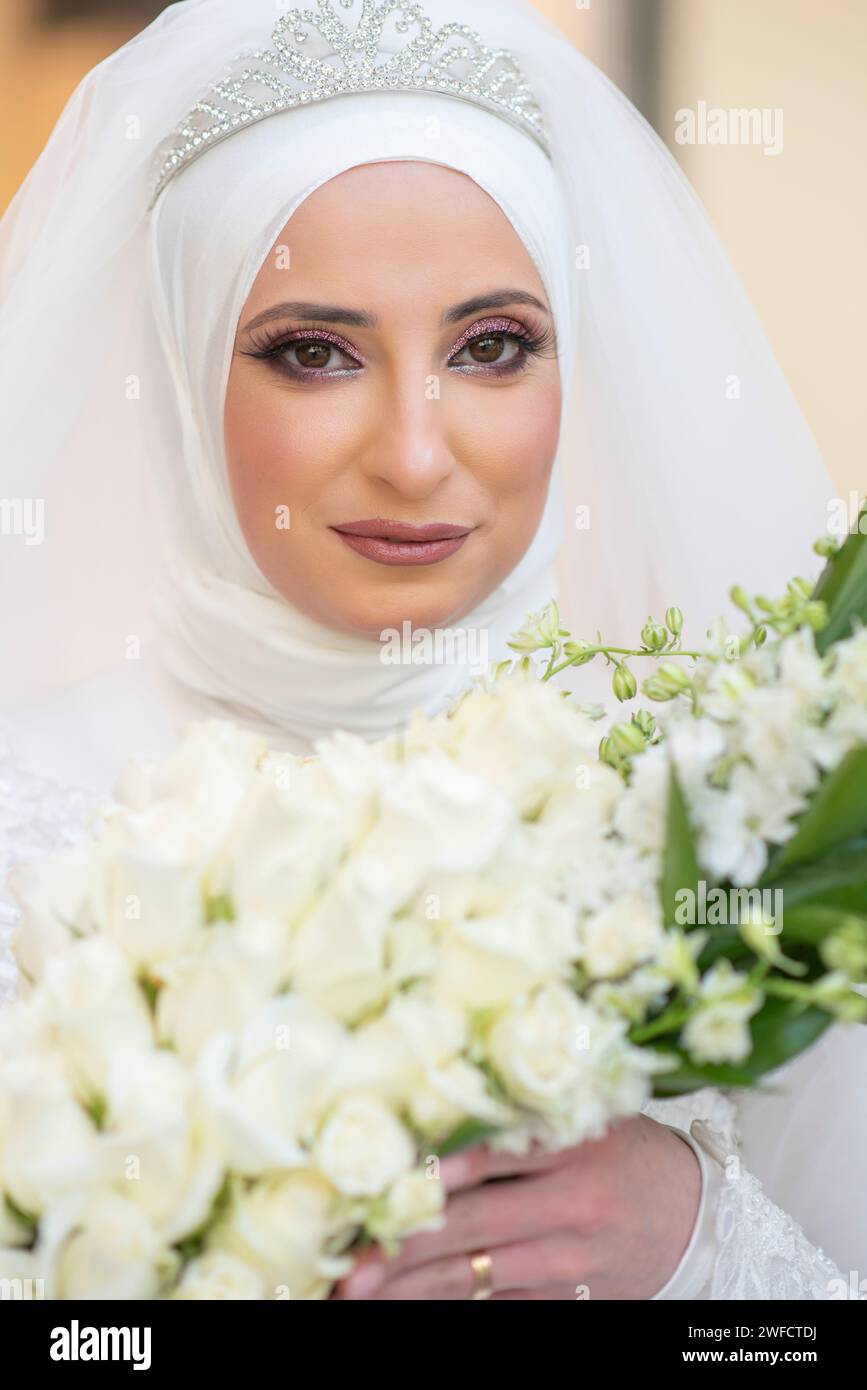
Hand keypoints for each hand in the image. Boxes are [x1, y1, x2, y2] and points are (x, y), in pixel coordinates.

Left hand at [331, 1115, 700, 1300]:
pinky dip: (451, 1305)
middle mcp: (571, 1207)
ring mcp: (568, 1262)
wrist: (699, 1216)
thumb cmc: (630, 1152)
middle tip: (347, 1265)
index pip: (490, 1157)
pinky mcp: (568, 1298)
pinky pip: (499, 1305)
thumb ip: (523, 1121)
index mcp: (575, 1148)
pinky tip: (409, 1304)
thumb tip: (437, 1127)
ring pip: (475, 1277)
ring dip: (412, 1288)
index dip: (431, 1173)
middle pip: (471, 1228)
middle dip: (402, 1249)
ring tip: (359, 1292)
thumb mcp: (591, 1118)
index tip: (376, 1186)